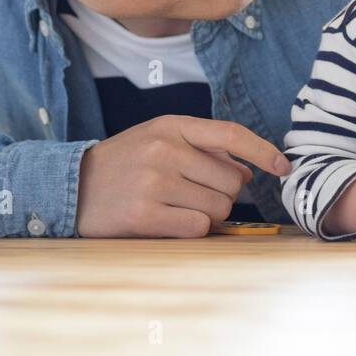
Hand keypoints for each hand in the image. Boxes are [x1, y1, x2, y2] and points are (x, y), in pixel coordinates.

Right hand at [75, 115, 291, 237]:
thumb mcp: (160, 142)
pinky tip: (167, 222)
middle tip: (193, 195)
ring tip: (176, 207)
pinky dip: (191, 230)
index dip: (263, 151)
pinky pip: (197, 228)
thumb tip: (249, 171)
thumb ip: (204, 150)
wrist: (71, 186)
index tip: (284, 166)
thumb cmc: (125, 164)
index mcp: (171, 126)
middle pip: (231, 182)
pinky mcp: (144, 215)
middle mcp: (164, 149)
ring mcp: (153, 181)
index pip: (231, 133)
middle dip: (222, 195)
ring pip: (218, 208)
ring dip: (207, 215)